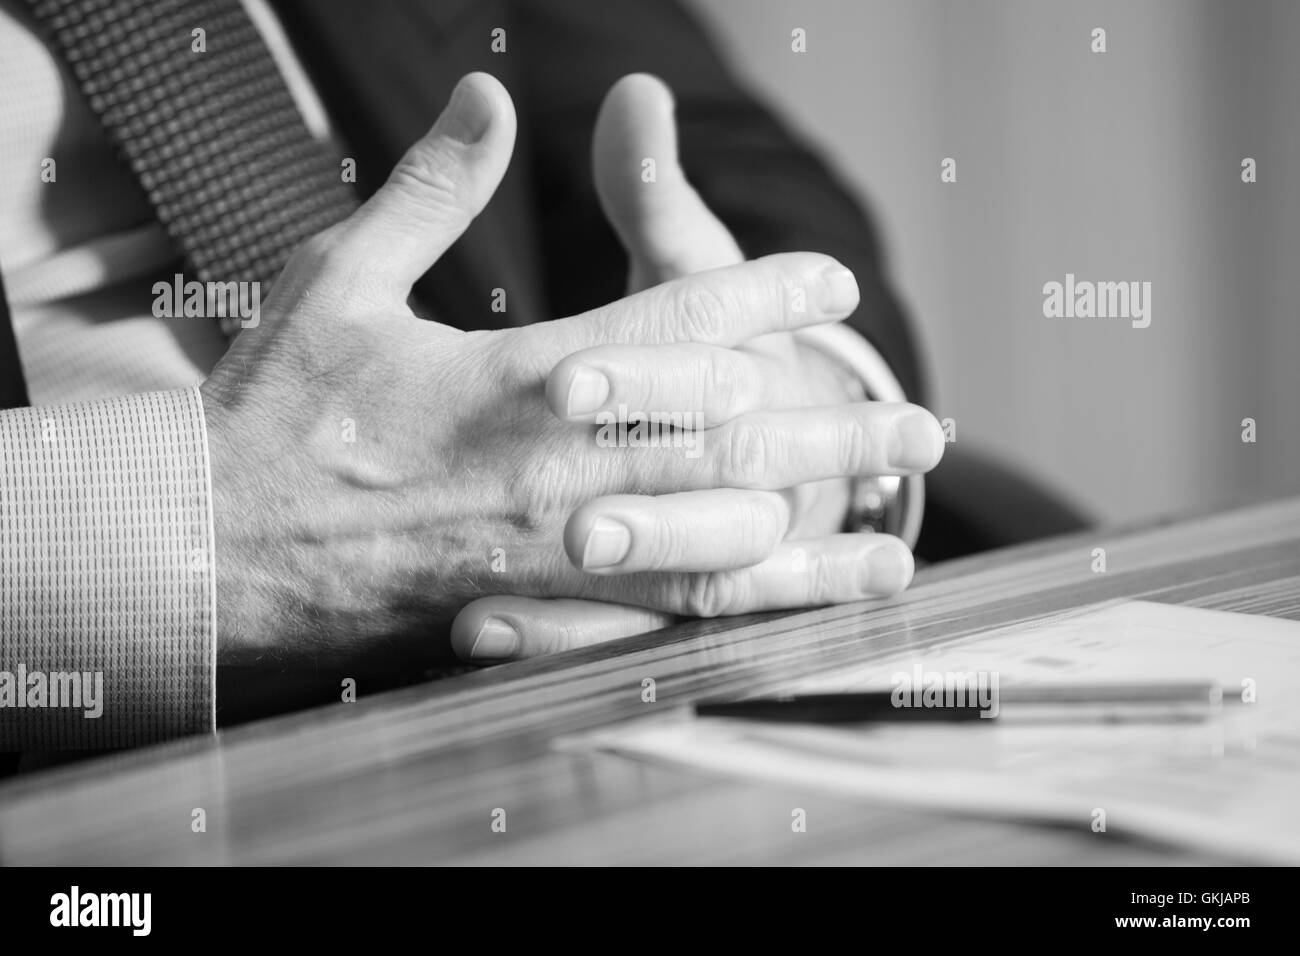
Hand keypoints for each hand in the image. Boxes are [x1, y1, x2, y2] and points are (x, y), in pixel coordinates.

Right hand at [201, 73, 937, 682]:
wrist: (216, 552)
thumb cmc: (276, 416)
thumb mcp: (338, 278)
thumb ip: (429, 192)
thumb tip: (493, 99)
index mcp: (516, 372)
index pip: (674, 320)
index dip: (763, 292)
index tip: (829, 278)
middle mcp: (556, 465)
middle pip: (731, 440)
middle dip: (832, 425)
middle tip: (922, 425)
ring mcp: (556, 550)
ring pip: (723, 532)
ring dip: (822, 514)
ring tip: (901, 506)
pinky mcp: (542, 611)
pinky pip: (673, 613)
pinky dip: (760, 604)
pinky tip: (821, 599)